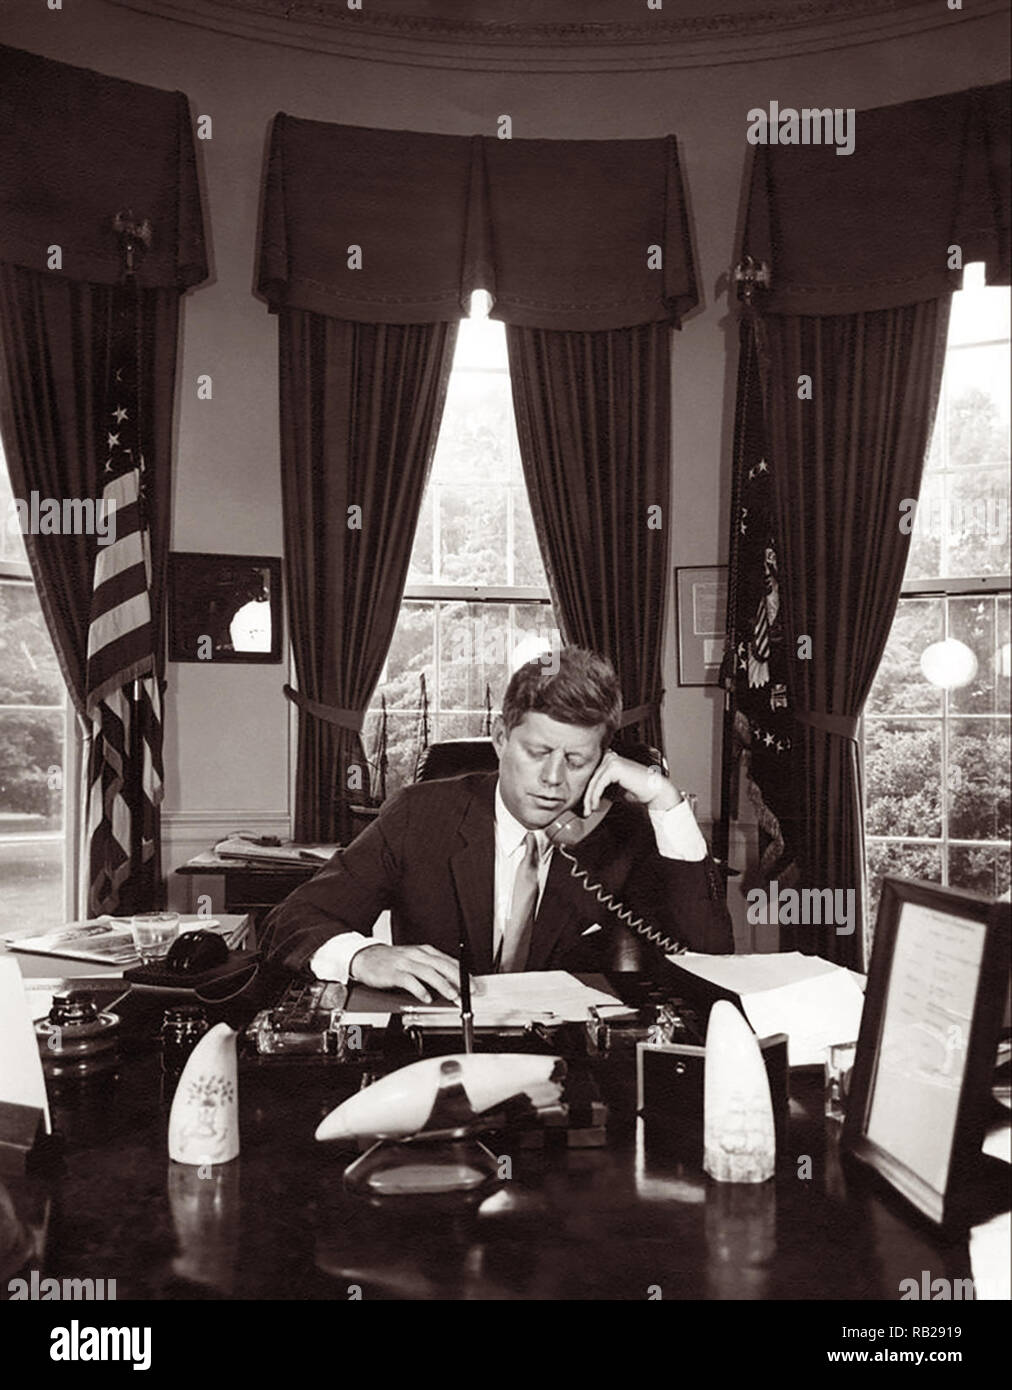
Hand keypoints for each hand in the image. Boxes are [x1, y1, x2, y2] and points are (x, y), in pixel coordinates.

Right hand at [348, 942, 463, 1003]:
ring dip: (442, 985)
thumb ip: (432, 968)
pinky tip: (426, 997)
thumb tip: (452, 982)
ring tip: (452, 995)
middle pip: (442, 965)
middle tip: (469, 991)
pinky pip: (409, 980)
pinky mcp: (394, 972)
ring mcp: (405, 962)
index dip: (463, 973)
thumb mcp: (415, 959)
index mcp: (425, 951)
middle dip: (458, 979)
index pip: (449, 961)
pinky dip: (420, 989)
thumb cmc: (392, 961)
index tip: (473, 984)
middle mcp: (417, 955)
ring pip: (428, 972)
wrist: (366, 957)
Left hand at [581, 749, 682, 816]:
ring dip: (589, 799)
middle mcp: (609, 756)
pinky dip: (595, 797)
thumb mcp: (615, 790)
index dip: (587, 792)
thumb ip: (603, 790)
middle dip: (586, 797)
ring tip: (589, 811)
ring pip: (593, 782)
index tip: (586, 807)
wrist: (655, 791)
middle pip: (591, 779)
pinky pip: (599, 784)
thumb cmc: (638, 791)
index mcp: (610, 759)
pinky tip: (595, 806)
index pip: (593, 776)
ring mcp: (612, 760)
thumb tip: (588, 798)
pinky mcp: (614, 767)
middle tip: (585, 811)